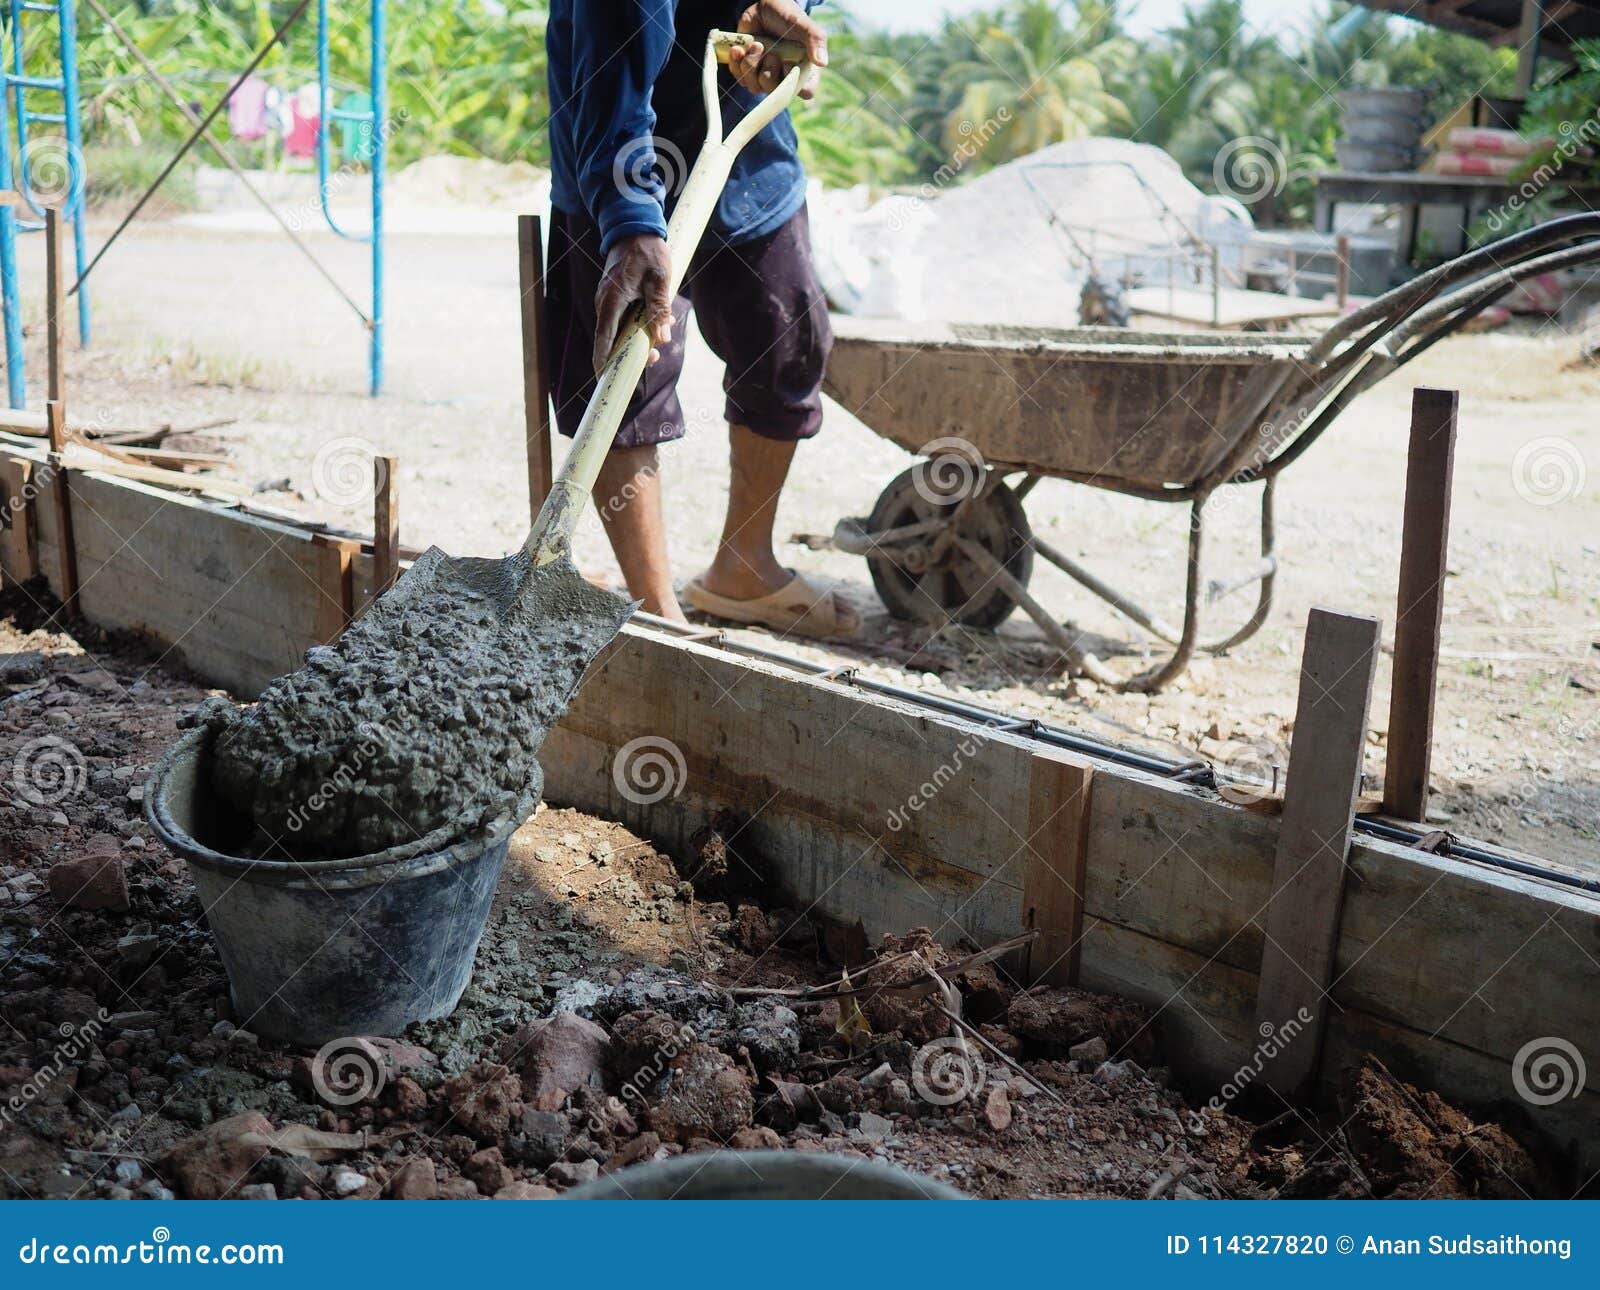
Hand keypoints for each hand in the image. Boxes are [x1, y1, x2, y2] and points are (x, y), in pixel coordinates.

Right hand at [593, 234, 672, 373]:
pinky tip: (654, 326)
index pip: (603, 340)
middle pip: (611, 341)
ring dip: (636, 341)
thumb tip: (662, 337)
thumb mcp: (659, 278)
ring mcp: (608, 303)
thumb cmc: (647, 251)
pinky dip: (635, 329)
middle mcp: (605, 305)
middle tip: (654, 356)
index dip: (603, 362)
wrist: (635, 229)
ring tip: (658, 340)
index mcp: (611, 301)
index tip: (605, 380)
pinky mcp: (615, 301)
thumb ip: (659, 308)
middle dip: (629, 355)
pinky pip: (622, 322)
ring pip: (618, 332)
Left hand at [730, 0, 827, 99]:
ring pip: (754, 87)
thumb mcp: (804, 25)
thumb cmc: (788, 16)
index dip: (794, 84)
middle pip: (774, 93)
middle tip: (770, 53)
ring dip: (751, 65)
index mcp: (803, 69)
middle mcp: (785, 77)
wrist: (765, 6)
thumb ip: (815, 40)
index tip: (787, 65)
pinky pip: (739, 78)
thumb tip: (822, 62)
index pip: (806, 92)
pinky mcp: (749, 70)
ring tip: (755, 45)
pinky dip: (737, 63)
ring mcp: (765, 74)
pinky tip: (739, 49)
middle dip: (768, 73)